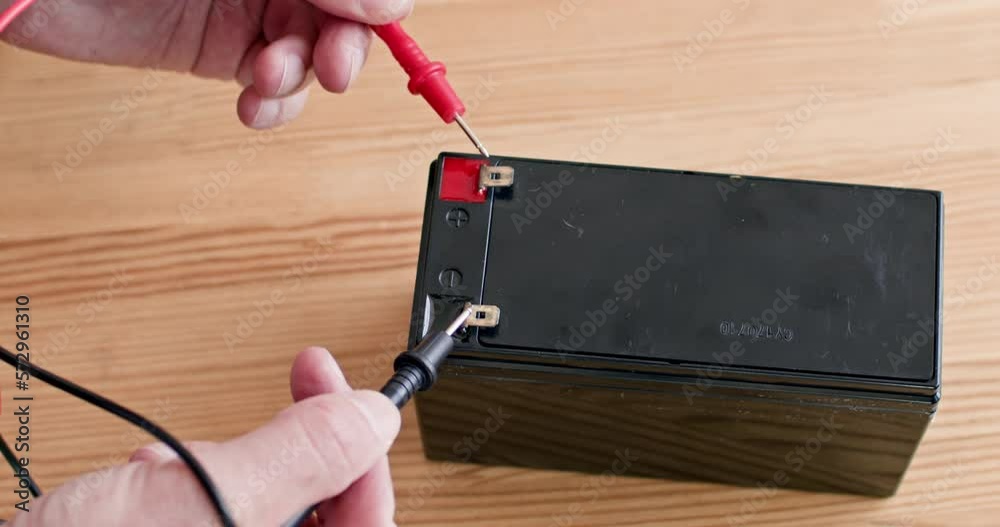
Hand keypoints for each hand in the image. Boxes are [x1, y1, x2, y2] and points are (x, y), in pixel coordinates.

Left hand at [0, 0, 413, 127]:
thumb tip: (388, 2)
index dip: (374, 3)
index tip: (380, 18)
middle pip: (343, 17)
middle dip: (343, 46)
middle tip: (332, 68)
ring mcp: (245, 11)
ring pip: (309, 55)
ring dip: (298, 78)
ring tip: (265, 80)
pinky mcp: (216, 52)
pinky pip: (268, 87)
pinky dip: (272, 107)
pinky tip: (255, 107)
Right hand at [10, 348, 400, 525]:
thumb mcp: (207, 500)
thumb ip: (304, 456)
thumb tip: (371, 417)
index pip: (368, 519)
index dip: (365, 452)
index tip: (350, 396)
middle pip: (319, 512)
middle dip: (293, 448)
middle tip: (306, 382)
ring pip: (262, 509)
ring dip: (231, 464)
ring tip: (182, 458)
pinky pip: (211, 519)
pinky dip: (187, 487)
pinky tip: (149, 476)